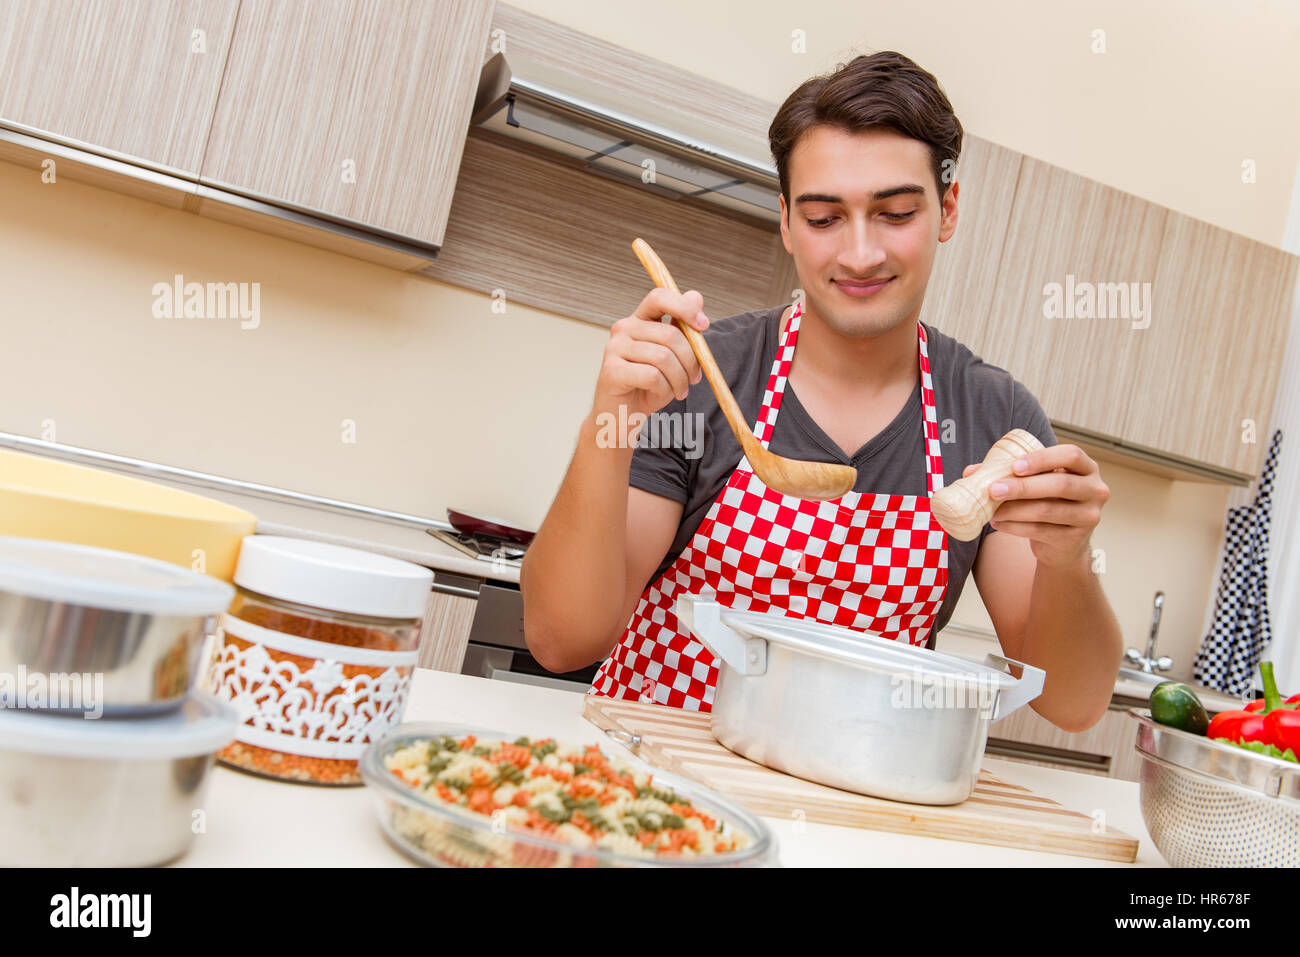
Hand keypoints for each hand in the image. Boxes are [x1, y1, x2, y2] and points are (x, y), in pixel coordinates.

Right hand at [592, 288, 709, 435]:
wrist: (622, 416)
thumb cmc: (648, 386)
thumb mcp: (672, 356)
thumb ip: (682, 329)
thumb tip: (696, 296)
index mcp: (639, 320)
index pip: (659, 297)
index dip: (684, 307)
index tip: (704, 325)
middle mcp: (623, 328)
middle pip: (670, 334)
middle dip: (691, 360)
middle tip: (694, 379)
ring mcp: (614, 348)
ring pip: (664, 358)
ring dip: (679, 379)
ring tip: (679, 391)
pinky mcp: (611, 370)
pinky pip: (652, 376)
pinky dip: (664, 390)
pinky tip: (661, 395)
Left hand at [960, 444, 1108, 568]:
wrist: (1063, 543)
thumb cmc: (1047, 502)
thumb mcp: (1036, 484)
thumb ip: (1009, 473)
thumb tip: (970, 472)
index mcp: (1087, 468)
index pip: (1072, 455)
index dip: (1043, 458)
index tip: (1016, 465)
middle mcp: (1095, 490)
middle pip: (1060, 484)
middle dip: (1023, 486)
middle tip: (993, 489)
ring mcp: (1089, 516)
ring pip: (1048, 510)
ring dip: (1014, 509)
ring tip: (991, 510)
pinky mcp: (1075, 539)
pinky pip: (1040, 531)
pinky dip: (1015, 527)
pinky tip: (997, 523)